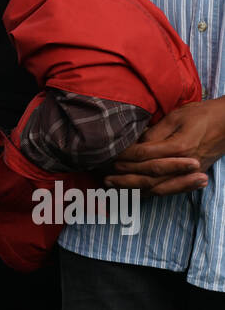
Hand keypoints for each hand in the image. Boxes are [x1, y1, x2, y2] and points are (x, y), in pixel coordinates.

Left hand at [104, 102, 224, 195]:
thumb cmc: (202, 115)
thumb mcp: (177, 116)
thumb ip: (156, 132)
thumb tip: (136, 144)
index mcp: (179, 146)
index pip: (145, 156)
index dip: (126, 158)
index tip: (111, 158)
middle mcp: (184, 164)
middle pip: (149, 176)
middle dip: (126, 179)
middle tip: (107, 179)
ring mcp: (190, 173)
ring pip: (159, 187)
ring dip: (136, 190)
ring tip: (117, 189)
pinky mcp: (194, 176)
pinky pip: (170, 190)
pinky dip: (152, 194)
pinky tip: (139, 194)